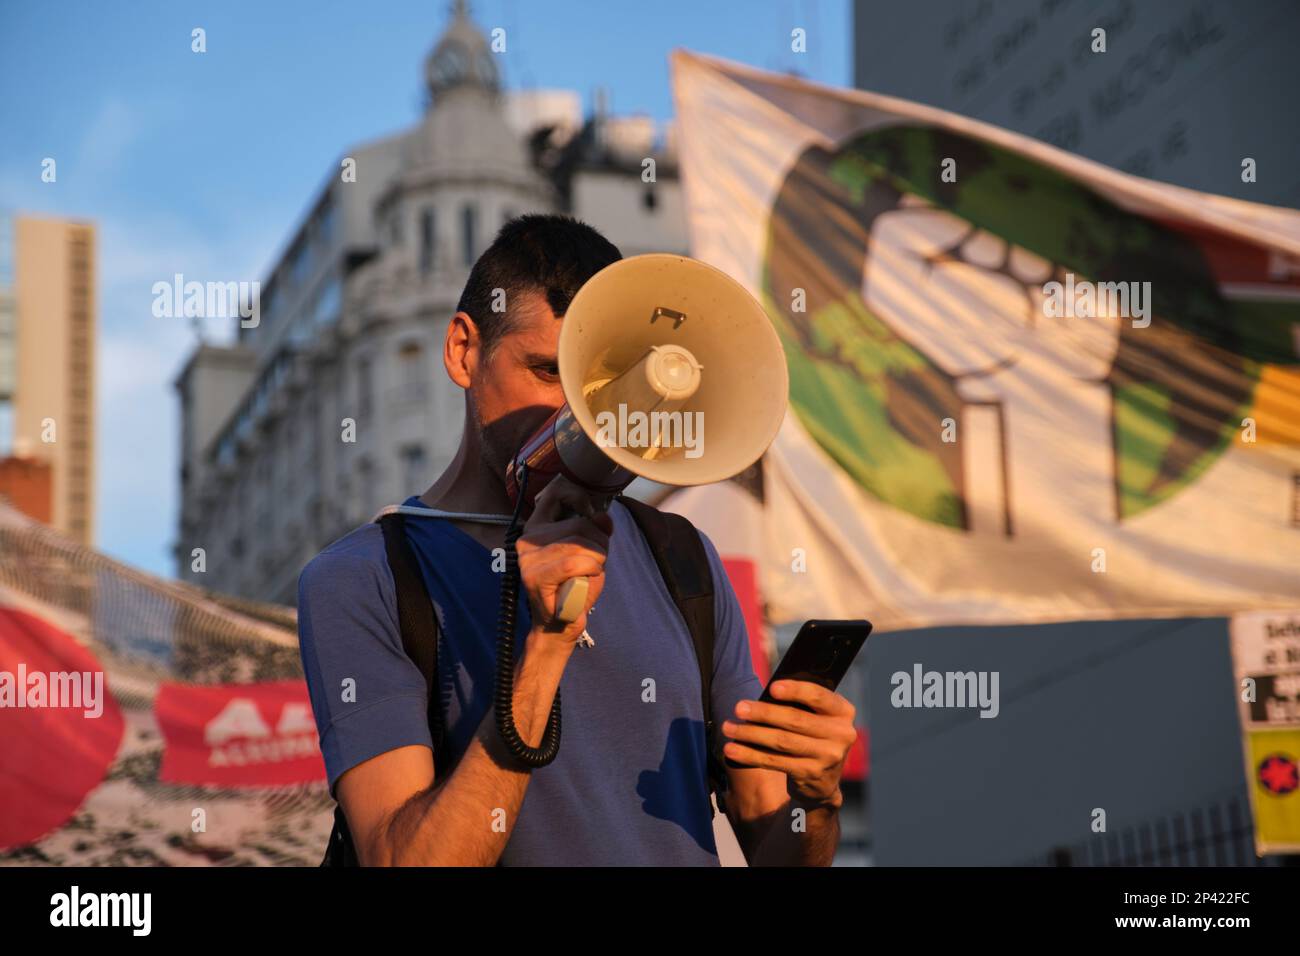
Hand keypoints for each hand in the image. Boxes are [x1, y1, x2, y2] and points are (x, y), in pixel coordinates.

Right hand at [515, 475, 613, 646]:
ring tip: (590, 573)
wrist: (560, 625)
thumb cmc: (574, 588)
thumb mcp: (590, 553)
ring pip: (580, 543)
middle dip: (600, 542)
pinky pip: (574, 562)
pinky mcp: (536, 576)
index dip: (578, 497)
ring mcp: (529, 558)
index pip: (555, 495)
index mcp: (536, 528)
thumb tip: (603, 517)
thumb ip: (595, 532)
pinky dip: (590, 569)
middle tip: (597, 562)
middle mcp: (528, 539)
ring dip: (598, 559)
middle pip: (579, 524)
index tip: (592, 513)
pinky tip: (587, 579)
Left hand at [721, 681, 856, 810]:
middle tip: (739, 708)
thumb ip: (800, 705)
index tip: (772, 688)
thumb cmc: (812, 735)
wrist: (823, 781)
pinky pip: (775, 761)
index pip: (819, 696)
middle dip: (763, 713)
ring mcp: (828, 757)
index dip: (796, 690)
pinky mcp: (811, 774)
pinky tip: (732, 750)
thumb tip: (764, 696)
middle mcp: (841, 734)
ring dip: (751, 734)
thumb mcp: (817, 718)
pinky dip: (750, 755)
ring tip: (729, 727)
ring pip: (782, 741)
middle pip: (796, 719)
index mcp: (843, 712)